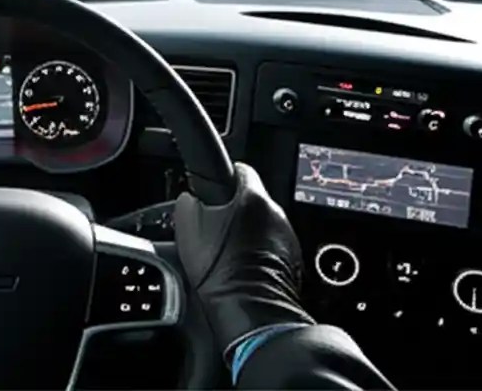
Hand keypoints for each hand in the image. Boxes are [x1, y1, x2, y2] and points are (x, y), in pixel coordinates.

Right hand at [173, 163, 313, 359]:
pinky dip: (260, 253)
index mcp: (253, 197)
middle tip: (215, 228)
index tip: (215, 189)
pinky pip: (273, 247)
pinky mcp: (294, 260)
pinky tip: (242, 266)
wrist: (249, 311)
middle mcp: (277, 213)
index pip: (240, 169)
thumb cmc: (221, 270)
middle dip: (235, 210)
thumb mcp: (188, 227)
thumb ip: (190, 203)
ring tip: (228, 252)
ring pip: (264, 225)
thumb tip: (191, 199)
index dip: (224, 177)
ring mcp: (288, 238)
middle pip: (253, 200)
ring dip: (249, 232)